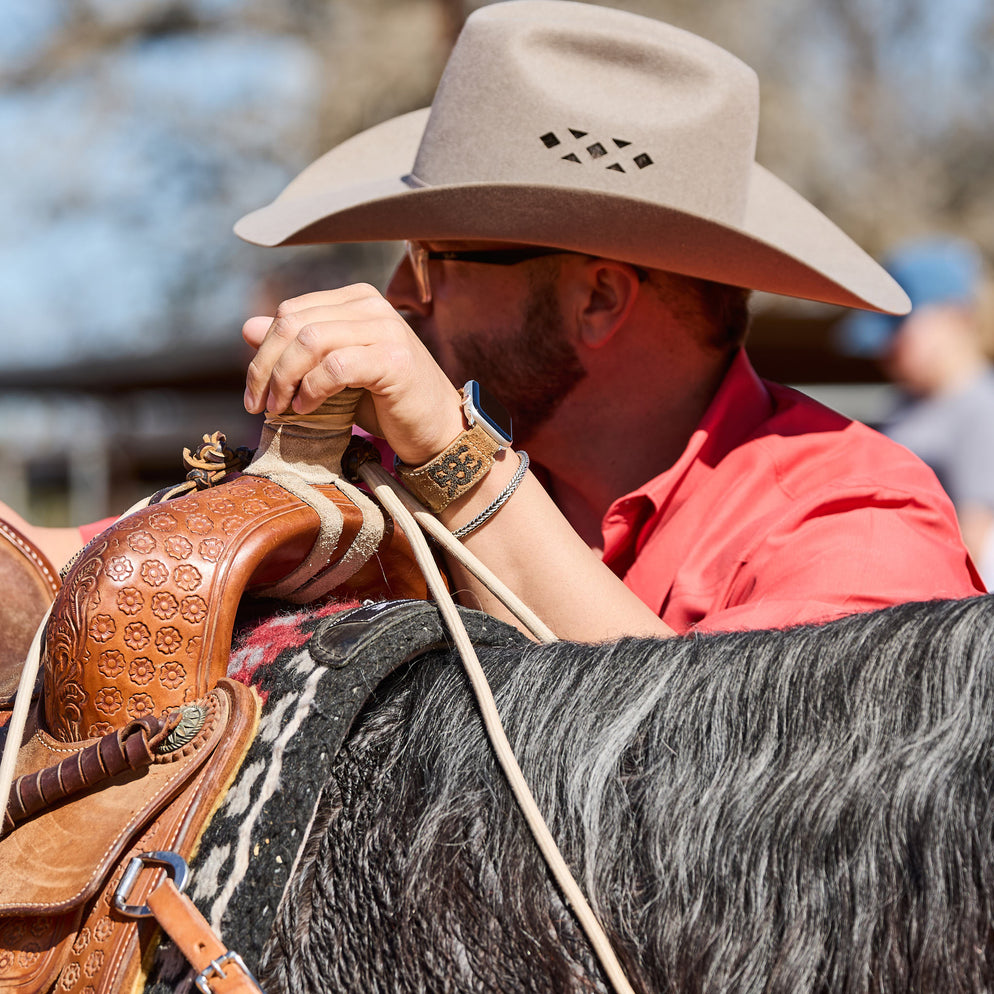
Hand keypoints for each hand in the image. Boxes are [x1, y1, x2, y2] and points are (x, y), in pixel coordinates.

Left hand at [242, 284, 462, 465]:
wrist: (437, 430)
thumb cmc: (386, 403)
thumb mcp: (332, 374)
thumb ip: (295, 349)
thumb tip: (246, 327)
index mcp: (356, 300)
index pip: (291, 312)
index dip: (263, 351)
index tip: (255, 391)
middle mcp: (371, 305)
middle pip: (294, 323)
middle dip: (266, 366)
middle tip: (259, 404)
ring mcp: (386, 328)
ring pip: (310, 340)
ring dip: (286, 378)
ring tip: (283, 408)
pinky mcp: (393, 359)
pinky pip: (335, 366)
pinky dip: (312, 389)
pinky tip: (308, 409)